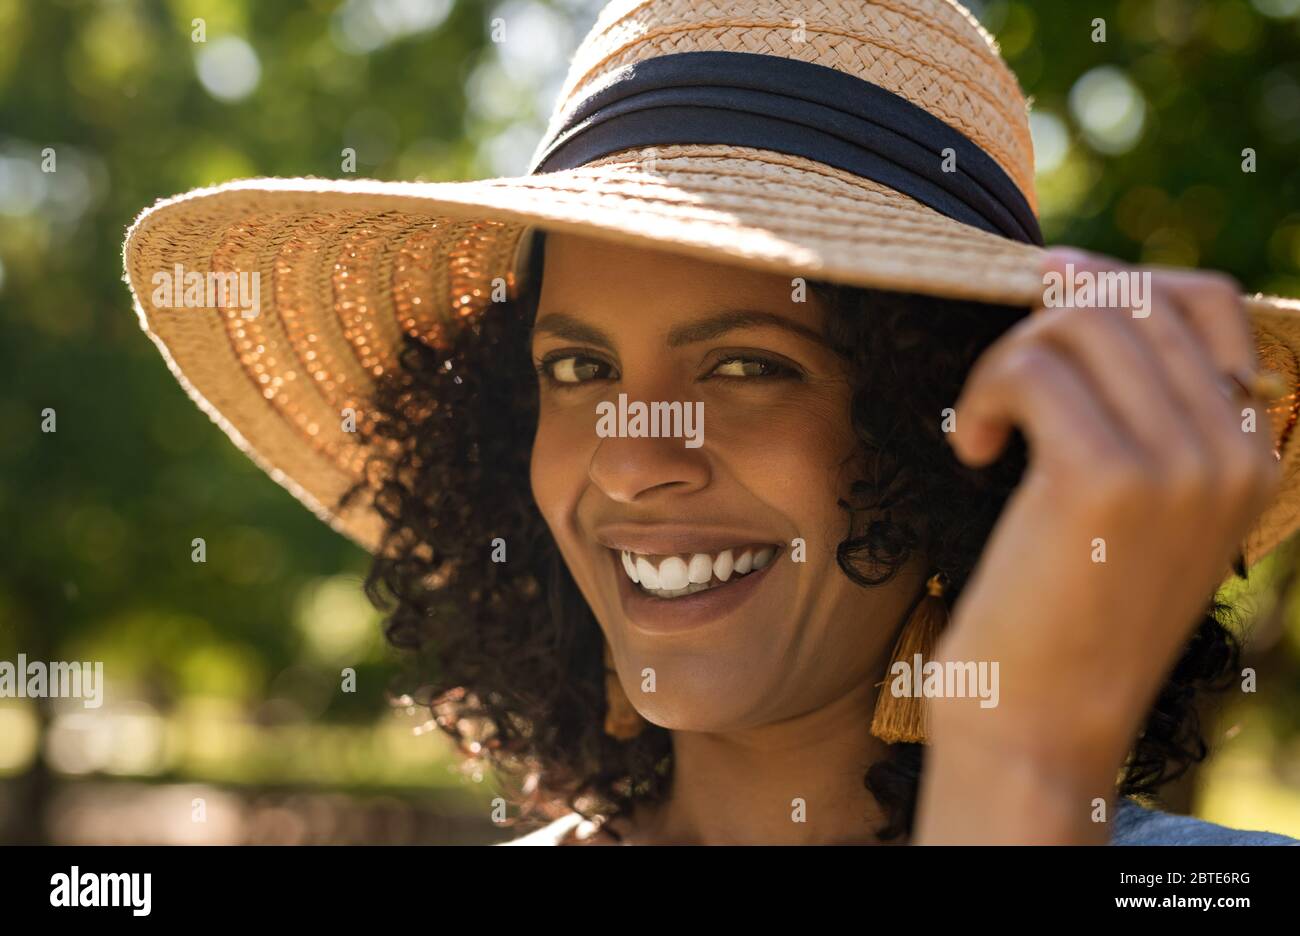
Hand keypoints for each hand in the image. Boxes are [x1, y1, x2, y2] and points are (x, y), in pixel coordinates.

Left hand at [918, 249, 1279, 836]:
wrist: (1040, 725)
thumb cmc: (1063, 612)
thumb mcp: (1126, 506)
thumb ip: (1134, 406)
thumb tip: (1075, 275)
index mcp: (1251, 453)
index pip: (1202, 301)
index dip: (1110, 282)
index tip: (1043, 297)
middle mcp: (1232, 450)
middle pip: (1135, 297)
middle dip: (1046, 312)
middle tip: (998, 375)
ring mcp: (1179, 462)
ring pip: (1081, 320)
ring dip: (1006, 359)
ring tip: (984, 428)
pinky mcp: (1104, 477)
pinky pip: (1032, 365)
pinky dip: (982, 393)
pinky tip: (970, 451)